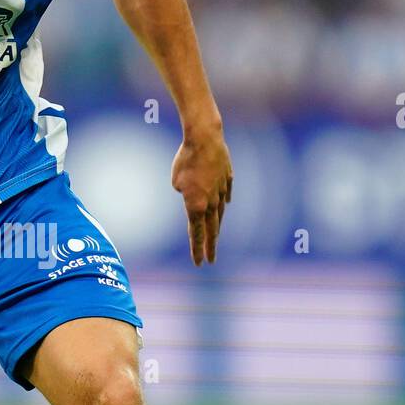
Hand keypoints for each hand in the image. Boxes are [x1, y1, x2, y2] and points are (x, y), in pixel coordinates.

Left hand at [172, 127, 232, 265]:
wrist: (205, 140)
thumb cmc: (186, 160)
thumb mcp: (176, 180)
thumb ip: (184, 192)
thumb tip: (191, 193)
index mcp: (196, 206)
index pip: (196, 234)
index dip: (196, 250)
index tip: (199, 264)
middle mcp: (212, 202)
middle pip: (211, 230)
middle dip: (210, 246)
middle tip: (211, 260)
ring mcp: (222, 190)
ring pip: (220, 213)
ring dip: (217, 227)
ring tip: (216, 238)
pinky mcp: (228, 178)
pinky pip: (226, 194)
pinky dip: (224, 201)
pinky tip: (225, 205)